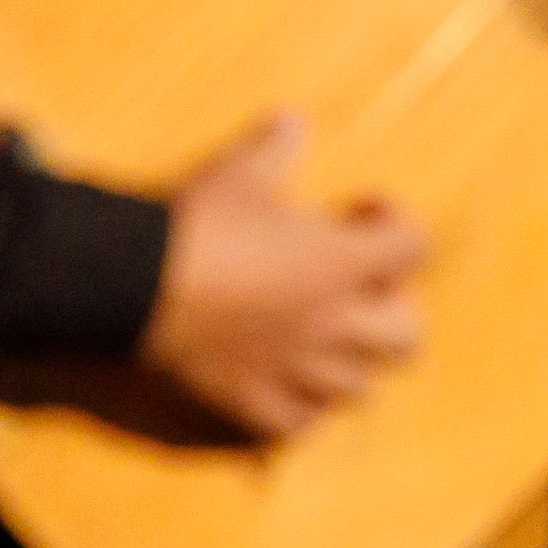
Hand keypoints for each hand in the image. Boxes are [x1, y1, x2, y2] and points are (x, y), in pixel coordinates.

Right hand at [141, 114, 424, 441]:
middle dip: (390, 310)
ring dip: (348, 362)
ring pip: (358, 389)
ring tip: (318, 337)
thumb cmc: (197, 227)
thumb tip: (293, 120)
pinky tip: (277, 387)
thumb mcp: (239, 172)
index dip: (393, 222)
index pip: (414, 247)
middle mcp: (336, 328)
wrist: (133, 294)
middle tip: (354, 287)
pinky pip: (299, 427)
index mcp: (345, 264)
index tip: (358, 209)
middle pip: (408, 337)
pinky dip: (298, 409)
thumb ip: (276, 146)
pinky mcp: (256, 413)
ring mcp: (299, 377)